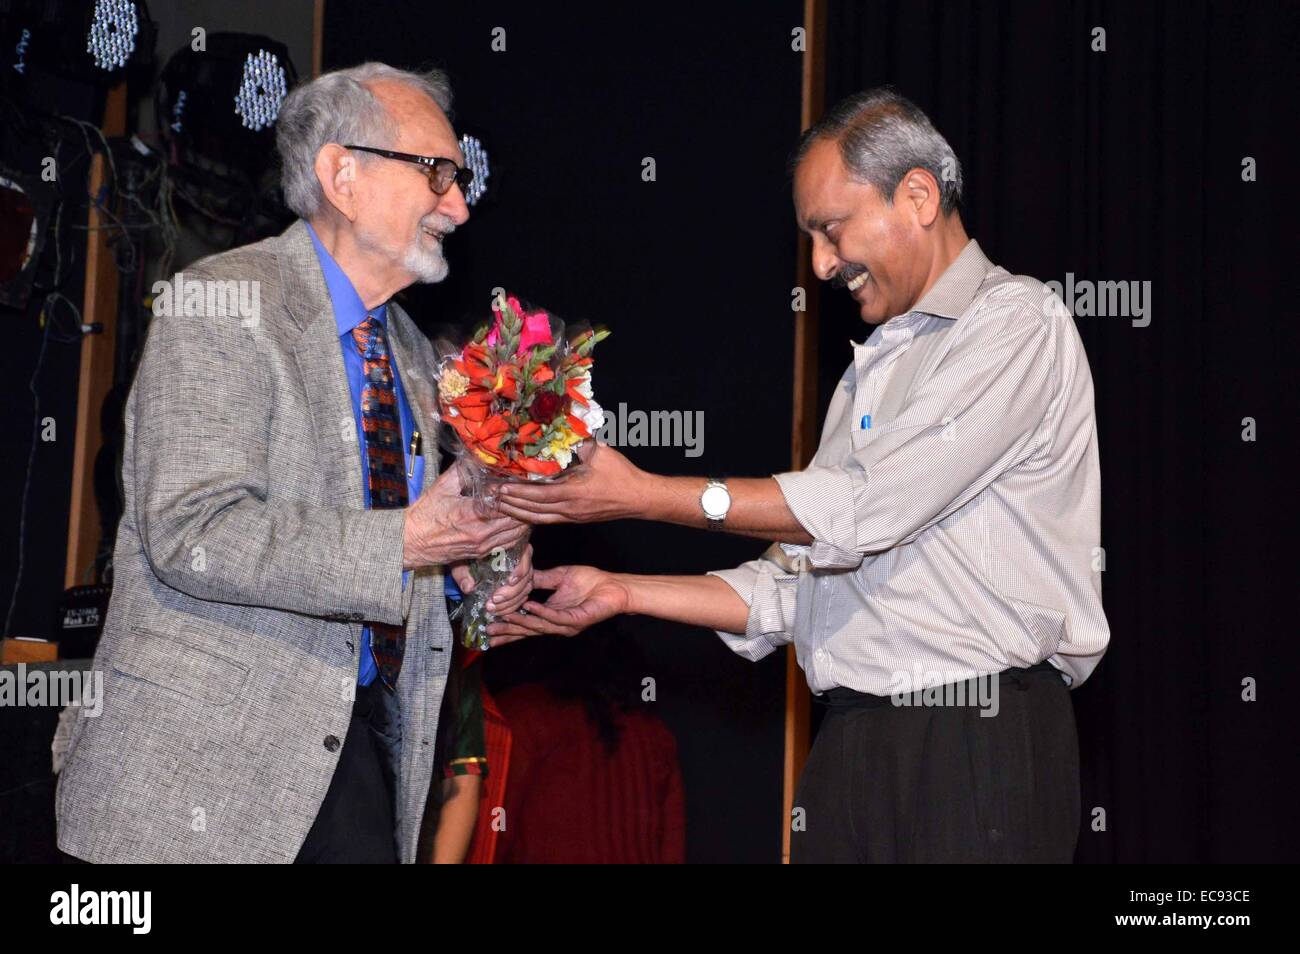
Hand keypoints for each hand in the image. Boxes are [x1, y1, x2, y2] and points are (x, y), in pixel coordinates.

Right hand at [404, 462, 528, 567]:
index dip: (518, 491)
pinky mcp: (481, 554)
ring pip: (518, 534)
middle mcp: (483, 532)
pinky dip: (517, 534)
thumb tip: (477, 454)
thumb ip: (463, 469)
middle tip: (530, 493)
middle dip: (525, 505)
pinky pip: (508, 545)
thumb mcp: (442, 486)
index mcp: (474, 513)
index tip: (523, 480)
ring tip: (527, 507)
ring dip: (525, 520)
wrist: (409, 542)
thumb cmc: (424, 514)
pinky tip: (518, 523)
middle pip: (518, 519)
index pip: (508, 502)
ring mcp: (483, 546)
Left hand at [449, 543, 533, 615]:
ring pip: (525, 590)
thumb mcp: (460, 563)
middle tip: (495, 600)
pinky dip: (510, 608)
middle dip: (511, 592)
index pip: (525, 555)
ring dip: (510, 603)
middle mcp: (519, 561)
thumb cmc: (466, 559)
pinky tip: (498, 612)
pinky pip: (521, 599)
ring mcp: (520, 575)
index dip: (521, 569)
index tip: (510, 581)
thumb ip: (463, 573)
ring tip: (492, 608)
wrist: (465, 565)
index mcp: (510, 548)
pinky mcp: (517, 588)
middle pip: (526, 577)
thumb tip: (468, 587)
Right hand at [485, 565, 629, 645]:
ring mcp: (566, 624)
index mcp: (550, 615)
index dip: (507, 625)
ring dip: (519, 623)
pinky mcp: (577, 620)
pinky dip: (542, 613)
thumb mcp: (558, 577)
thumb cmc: (591, 582)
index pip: (525, 624)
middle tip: (487, 633)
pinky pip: (556, 617)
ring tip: (501, 620)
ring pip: (539, 626)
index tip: (488, 625)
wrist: (614, 586)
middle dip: (507, 632)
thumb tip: (518, 576)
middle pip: (527, 630)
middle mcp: (556, 624)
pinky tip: (529, 608)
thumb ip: (539, 579)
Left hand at [496, 443, 649, 524]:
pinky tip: (523, 513)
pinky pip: (549, 520)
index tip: (500, 487)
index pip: (538, 495)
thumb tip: (562, 431)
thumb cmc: (622, 475)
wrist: (639, 498)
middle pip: (533, 510)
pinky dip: (532, 517)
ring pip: (539, 519)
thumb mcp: (600, 452)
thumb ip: (578, 443)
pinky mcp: (576, 519)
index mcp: (573, 493)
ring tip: (501, 507)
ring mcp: (572, 516)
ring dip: (518, 513)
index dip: (517, 493)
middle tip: (491, 498)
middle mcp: (570, 509)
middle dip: (511, 504)